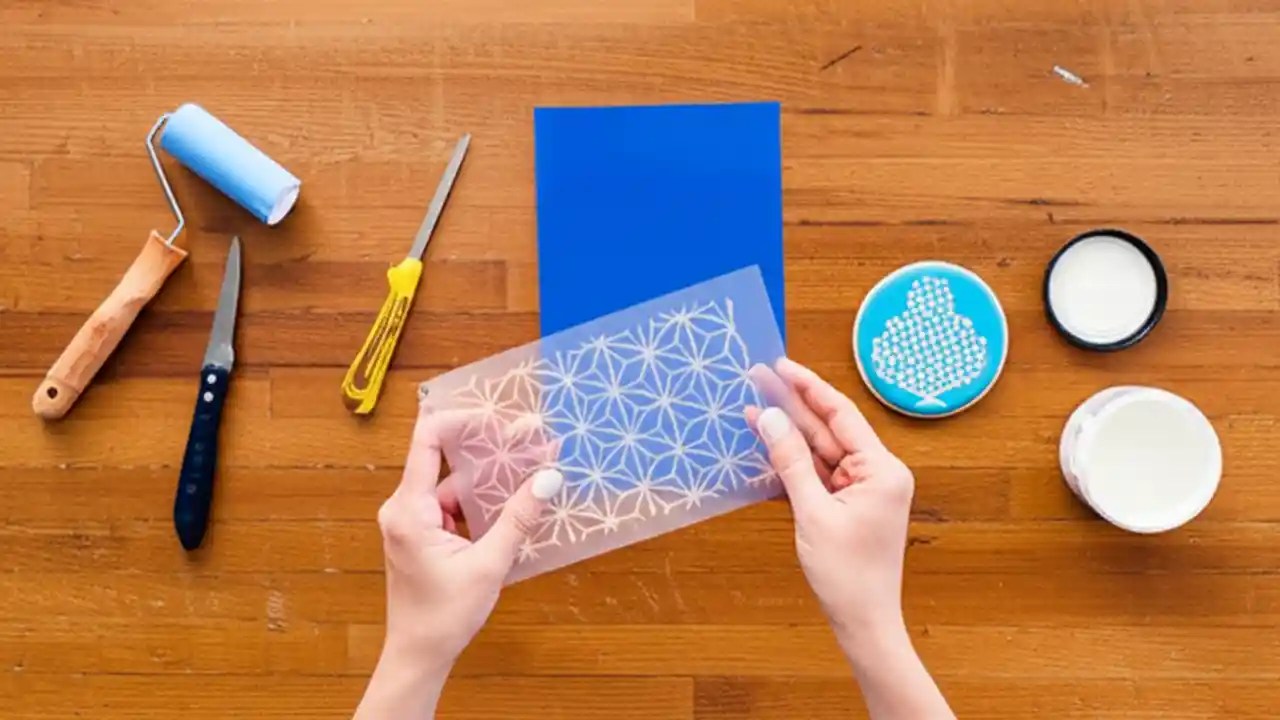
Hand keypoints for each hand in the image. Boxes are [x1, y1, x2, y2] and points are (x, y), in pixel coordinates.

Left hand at [355, 410, 563, 718]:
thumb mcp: (488, 565)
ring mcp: (412, 519)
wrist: (419, 655)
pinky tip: (514, 498)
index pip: (427, 439)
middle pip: (444, 458)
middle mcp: (403, 508)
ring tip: (530, 465)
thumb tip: (547, 478)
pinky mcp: (422, 532)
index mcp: (409, 510)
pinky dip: (482, 499)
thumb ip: (518, 518)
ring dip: (489, 475)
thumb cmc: (443, 617)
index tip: (500, 420)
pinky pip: (452, 503)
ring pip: (453, 482)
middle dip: (488, 447)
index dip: (462, 420)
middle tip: (530, 437)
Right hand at [748, 359, 952, 718]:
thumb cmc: (848, 576)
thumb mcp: (813, 514)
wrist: (864, 623)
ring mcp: (862, 490)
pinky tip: (764, 448)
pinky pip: (816, 475)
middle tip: (757, 379)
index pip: (841, 415)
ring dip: (787, 436)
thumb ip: (791, 463)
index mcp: (882, 470)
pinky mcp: (847, 505)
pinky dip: (791, 465)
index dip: (808, 387)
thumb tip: (771, 419)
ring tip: (752, 409)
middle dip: (792, 407)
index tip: (780, 366)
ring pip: (819, 452)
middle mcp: (877, 473)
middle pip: (828, 430)